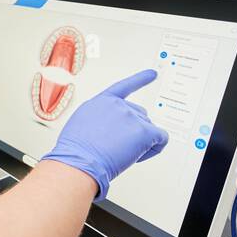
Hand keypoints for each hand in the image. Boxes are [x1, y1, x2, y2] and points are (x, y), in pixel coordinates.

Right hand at [39, 69, 168, 200]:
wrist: (79, 162)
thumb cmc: (76, 150)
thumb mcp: (81, 123)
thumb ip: (100, 118)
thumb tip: (111, 128)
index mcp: (101, 102)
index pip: (125, 87)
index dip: (140, 79)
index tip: (152, 74)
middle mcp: (118, 105)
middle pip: (139, 115)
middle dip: (133, 131)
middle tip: (119, 147)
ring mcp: (131, 117)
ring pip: (149, 128)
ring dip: (141, 142)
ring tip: (122, 154)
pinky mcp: (143, 132)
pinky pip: (161, 138)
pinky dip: (156, 148)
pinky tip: (142, 154)